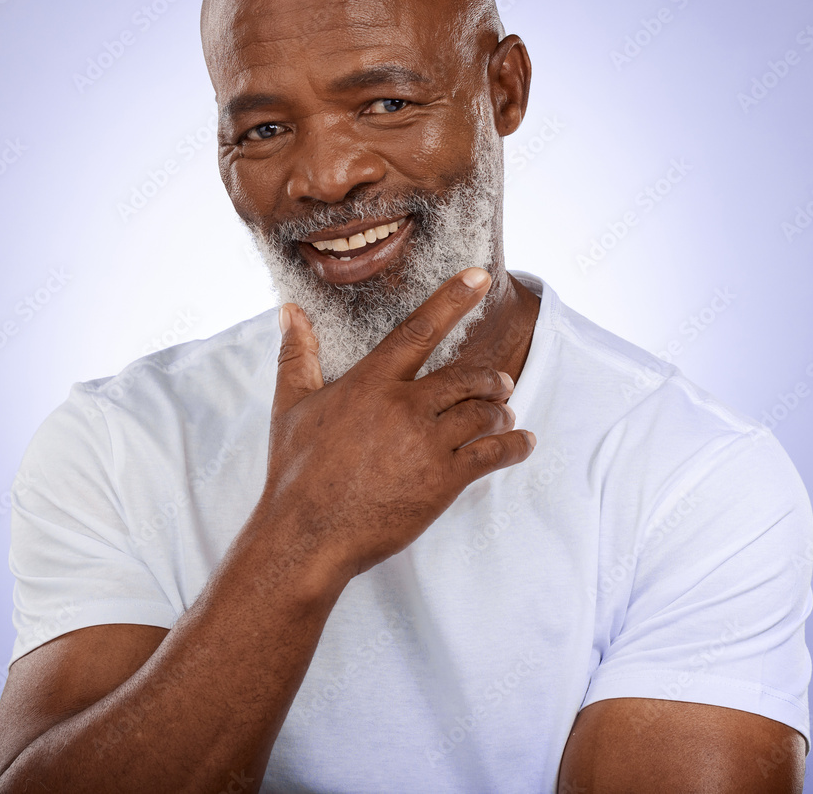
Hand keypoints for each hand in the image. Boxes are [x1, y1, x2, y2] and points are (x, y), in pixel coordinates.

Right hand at [262, 267, 535, 582]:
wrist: (307, 535)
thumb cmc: (296, 472)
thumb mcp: (289, 406)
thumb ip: (297, 354)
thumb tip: (289, 311)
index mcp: (370, 383)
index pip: (419, 330)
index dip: (453, 300)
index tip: (480, 277)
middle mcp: (404, 407)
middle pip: (465, 376)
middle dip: (490, 377)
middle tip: (500, 382)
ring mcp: (427, 444)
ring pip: (483, 412)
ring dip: (500, 410)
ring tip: (504, 414)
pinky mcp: (442, 480)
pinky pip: (492, 454)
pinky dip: (514, 446)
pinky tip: (523, 443)